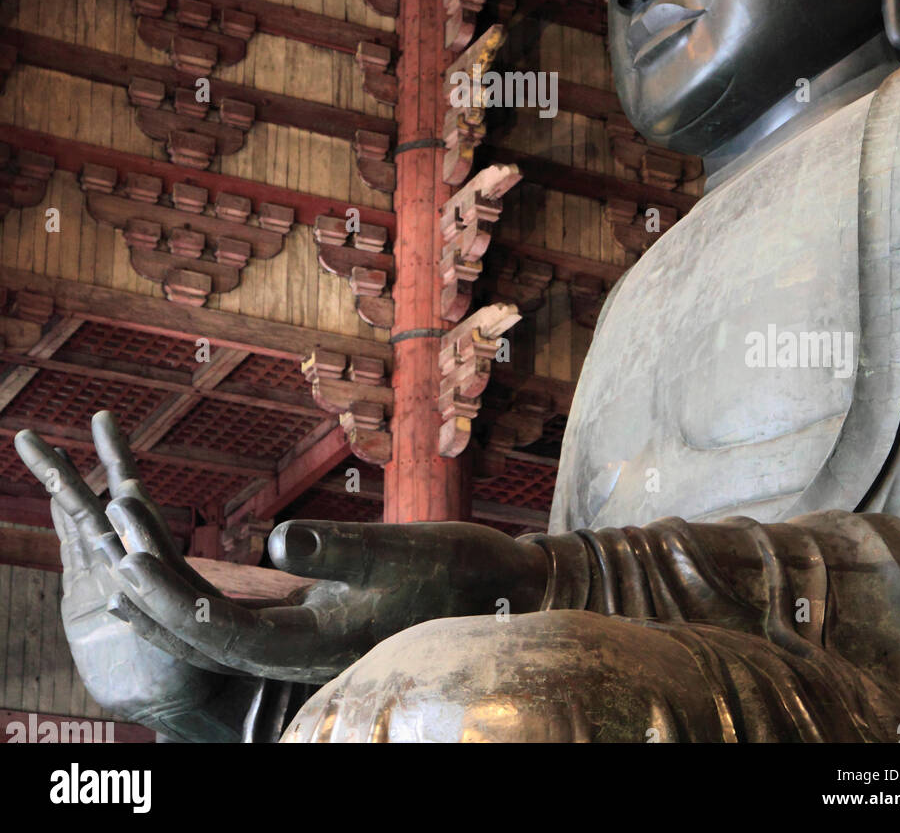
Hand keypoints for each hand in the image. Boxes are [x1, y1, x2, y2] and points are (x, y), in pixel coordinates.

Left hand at [17, 411, 548, 699]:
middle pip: (205, 632)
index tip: (131, 551)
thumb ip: (339, 551)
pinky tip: (177, 565)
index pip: (220, 629)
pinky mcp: (309, 617)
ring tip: (123, 549)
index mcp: (314, 644)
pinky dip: (200, 588)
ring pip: (216, 625)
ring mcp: (302, 636)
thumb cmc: (457, 571)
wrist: (499, 590)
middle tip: (109, 538)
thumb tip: (275, 539)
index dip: (172, 594)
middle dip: (155, 590)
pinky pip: (238, 611)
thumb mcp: (402, 551)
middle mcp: (298, 650)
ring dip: (170, 589)